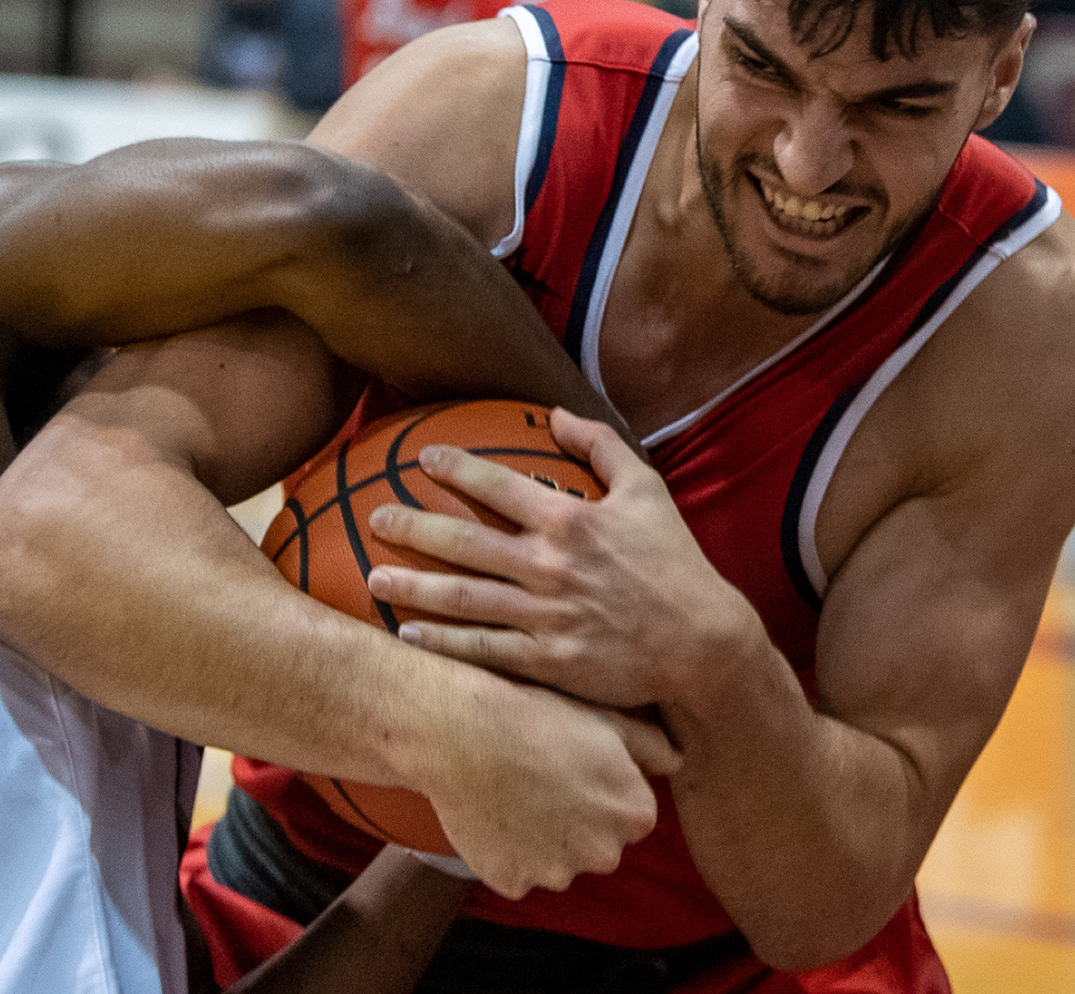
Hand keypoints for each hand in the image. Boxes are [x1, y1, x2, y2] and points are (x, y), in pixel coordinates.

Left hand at [365, 407, 760, 710]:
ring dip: (413, 586)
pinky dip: (443, 643)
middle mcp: (549, 565)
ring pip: (463, 597)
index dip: (455, 468)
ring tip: (372, 577)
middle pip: (464, 542)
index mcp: (570, 520)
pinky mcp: (547, 660)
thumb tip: (556, 413)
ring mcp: (544, 616)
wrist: (702, 645)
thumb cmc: (674, 564)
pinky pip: (483, 649)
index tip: (421, 458)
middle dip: (413, 526)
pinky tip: (408, 635)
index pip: (497, 486)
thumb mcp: (647, 491)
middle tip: (376, 517)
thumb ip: (601, 446)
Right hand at [411, 677, 670, 898]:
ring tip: (514, 791)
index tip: (574, 767)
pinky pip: (516, 871)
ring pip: (556, 861)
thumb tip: (674, 761)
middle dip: (577, 821)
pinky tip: (493, 811)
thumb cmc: (535, 716)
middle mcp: (605, 855)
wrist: (462, 731)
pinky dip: (507, 850)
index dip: (602, 790)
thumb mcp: (607, 717)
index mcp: (635, 815)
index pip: (630, 814)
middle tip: (543, 779)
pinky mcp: (513, 882)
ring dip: (542, 838)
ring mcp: (557, 874)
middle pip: (597, 844)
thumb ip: (652, 745)